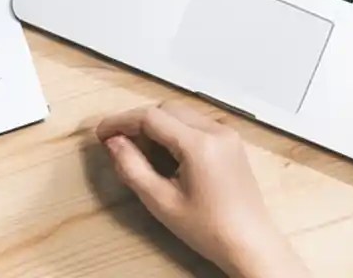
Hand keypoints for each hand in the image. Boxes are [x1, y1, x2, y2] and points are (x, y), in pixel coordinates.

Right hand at [96, 101, 308, 277]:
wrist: (250, 243)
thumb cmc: (209, 229)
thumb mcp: (161, 202)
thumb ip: (132, 168)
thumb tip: (113, 142)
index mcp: (199, 145)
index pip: (151, 117)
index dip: (121, 121)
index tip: (102, 133)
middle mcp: (216, 131)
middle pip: (166, 109)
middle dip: (138, 121)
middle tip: (118, 142)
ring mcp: (227, 134)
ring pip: (181, 114)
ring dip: (157, 125)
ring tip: (140, 150)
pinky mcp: (231, 142)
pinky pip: (196, 123)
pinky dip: (175, 130)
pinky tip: (166, 153)